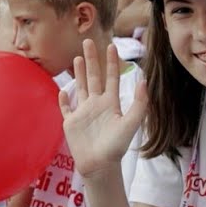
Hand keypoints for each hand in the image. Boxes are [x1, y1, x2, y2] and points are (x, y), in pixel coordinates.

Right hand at [59, 40, 148, 180]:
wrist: (100, 165)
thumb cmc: (116, 146)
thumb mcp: (131, 123)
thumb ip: (138, 103)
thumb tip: (143, 80)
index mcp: (111, 103)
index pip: (111, 77)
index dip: (111, 62)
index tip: (111, 45)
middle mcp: (97, 104)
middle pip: (94, 76)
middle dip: (92, 59)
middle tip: (87, 40)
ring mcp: (83, 112)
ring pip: (80, 87)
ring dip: (79, 73)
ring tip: (77, 57)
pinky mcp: (71, 123)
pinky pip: (66, 108)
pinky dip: (63, 99)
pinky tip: (62, 90)